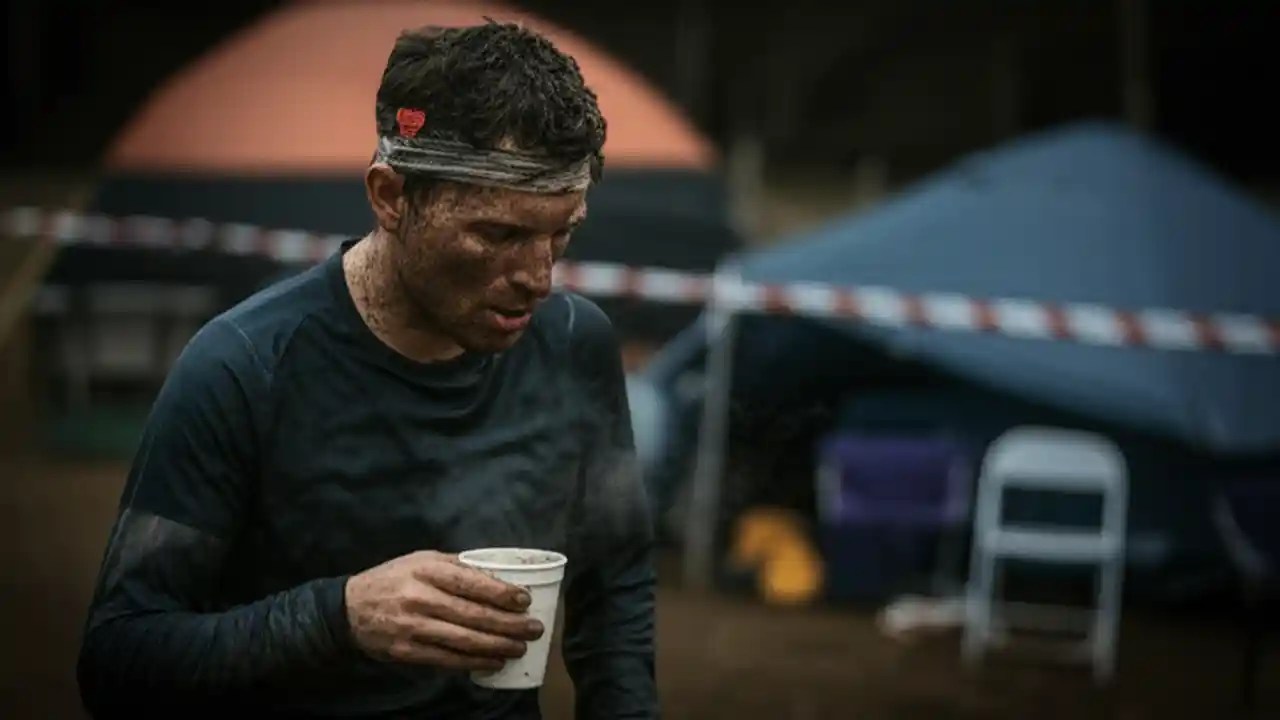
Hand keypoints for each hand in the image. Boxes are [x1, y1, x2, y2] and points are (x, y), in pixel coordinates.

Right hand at [344, 550, 543, 670]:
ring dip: (496, 646)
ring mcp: (411, 626)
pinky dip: (473, 662)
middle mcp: (419, 597)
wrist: (349, 608)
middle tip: (534, 629)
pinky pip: (446, 659)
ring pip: (463, 640)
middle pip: (472, 614)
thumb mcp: (420, 560)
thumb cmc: (393, 579)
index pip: (470, 582)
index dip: (500, 593)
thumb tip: (497, 573)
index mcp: (425, 569)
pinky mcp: (406, 651)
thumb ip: (455, 566)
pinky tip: (493, 662)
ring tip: (519, 648)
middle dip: (508, 624)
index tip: (525, 600)